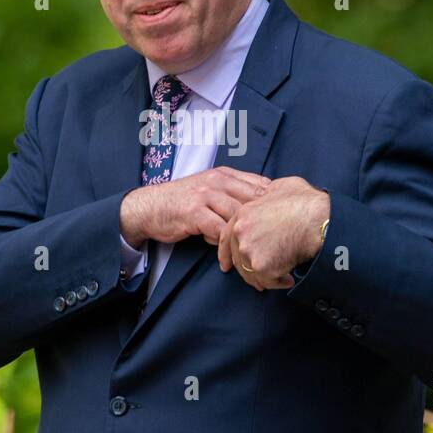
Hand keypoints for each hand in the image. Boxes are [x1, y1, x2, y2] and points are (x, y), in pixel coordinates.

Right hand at [120, 166, 272, 247]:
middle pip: (254, 200)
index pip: (260, 184)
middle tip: (278, 243)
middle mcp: (217, 181)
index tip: (285, 220)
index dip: (275, 203)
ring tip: (254, 255)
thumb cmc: (182, 202)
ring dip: (247, 238)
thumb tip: (261, 210)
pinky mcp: (194, 212)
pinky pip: (219, 230)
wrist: (148, 207)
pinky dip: (225, 244)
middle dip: (267, 222)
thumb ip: (232, 196)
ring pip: (239, 216)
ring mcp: (206, 195)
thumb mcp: (209, 190)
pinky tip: (226, 257)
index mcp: (225, 174)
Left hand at [217, 176, 329, 290]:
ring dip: (267, 277)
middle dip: (251, 270)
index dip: (226, 253)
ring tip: (284, 276)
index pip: (226, 238)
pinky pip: (268, 281)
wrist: (317, 218)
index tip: (226, 265)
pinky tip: (290, 279)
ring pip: (252, 273)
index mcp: (242, 214)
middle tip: (264, 277)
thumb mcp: (280, 188)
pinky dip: (279, 282)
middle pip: (239, 259)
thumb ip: (267, 197)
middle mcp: (240, 233)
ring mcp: (249, 250)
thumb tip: (272, 198)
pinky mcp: (261, 266)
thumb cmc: (305, 202)